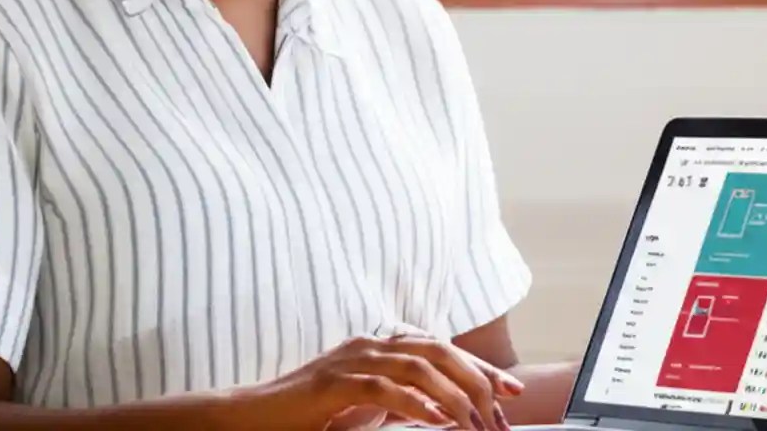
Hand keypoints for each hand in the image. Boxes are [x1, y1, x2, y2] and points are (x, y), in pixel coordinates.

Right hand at [233, 334, 524, 430]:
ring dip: (453, 396)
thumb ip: (403, 401)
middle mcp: (370, 343)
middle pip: (440, 350)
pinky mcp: (333, 383)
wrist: (254, 415)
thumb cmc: (310, 414)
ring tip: (474, 424)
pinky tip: (437, 421)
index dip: (481, 368)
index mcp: (381, 344)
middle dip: (478, 379)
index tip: (512, 391)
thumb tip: (446, 414)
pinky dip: (416, 404)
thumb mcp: (366, 405)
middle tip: (500, 412)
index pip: (443, 348)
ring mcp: (351, 359)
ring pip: (419, 366)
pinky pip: (385, 388)